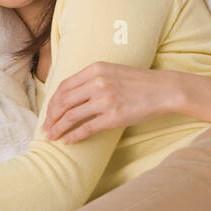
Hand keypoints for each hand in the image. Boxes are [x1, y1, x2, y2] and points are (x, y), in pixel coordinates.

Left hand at [42, 62, 190, 142]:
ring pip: (71, 116)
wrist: (164, 90)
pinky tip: (68, 141)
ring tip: (52, 137)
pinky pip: (87, 128)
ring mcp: (105, 100)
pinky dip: (74, 136)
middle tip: (46, 128)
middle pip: (63, 102)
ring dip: (59, 128)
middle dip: (51, 117)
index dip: (52, 102)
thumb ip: (92, 79)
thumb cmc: (139, 82)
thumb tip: (70, 95)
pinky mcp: (114, 117)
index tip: (48, 113)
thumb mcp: (112, 71)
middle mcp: (97, 83)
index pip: (64, 86)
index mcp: (95, 69)